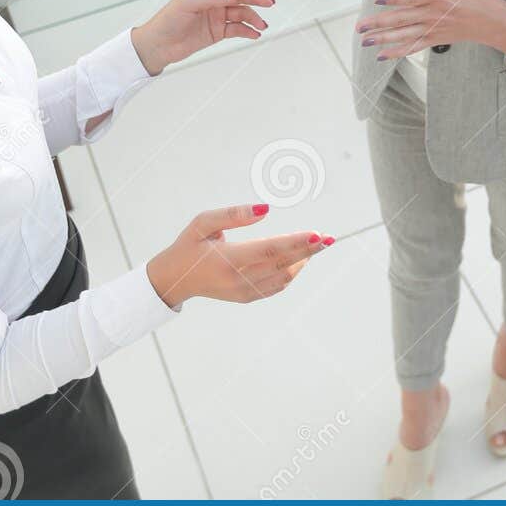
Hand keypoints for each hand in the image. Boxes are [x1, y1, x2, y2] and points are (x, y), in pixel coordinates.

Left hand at [130, 0, 274, 74]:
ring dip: (254, 18)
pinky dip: (248, 31)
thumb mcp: (189, 4)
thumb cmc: (168, 20)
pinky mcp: (218, 31)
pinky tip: (254, 33)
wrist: (158, 45)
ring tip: (262, 25)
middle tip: (269, 3)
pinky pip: (238, 29)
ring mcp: (217, 15)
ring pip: (242, 13)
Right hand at [146, 203, 334, 308]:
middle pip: (283, 264)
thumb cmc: (190, 245)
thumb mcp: (203, 223)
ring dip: (303, 261)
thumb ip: (233, 214)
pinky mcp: (247, 297)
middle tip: (330, 238)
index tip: (317, 234)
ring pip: (284, 277)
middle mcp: (238, 280)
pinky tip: (301, 258)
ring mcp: (244, 292)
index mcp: (227, 260)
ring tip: (318, 244)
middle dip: (309, 250)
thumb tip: (266, 209)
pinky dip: (292, 272)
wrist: (175, 279)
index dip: (296, 242)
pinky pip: (277, 285)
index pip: (270, 250)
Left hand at [355, 0, 500, 58]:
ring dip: (383, 39)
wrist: (488, 19)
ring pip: (404, 35)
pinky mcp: (433, 40)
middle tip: (360, 26)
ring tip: (364, 40)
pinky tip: (381, 55)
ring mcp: (432, 29)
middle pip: (402, 19)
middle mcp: (432, 14)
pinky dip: (397, 52)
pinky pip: (412, 47)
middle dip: (379, 23)